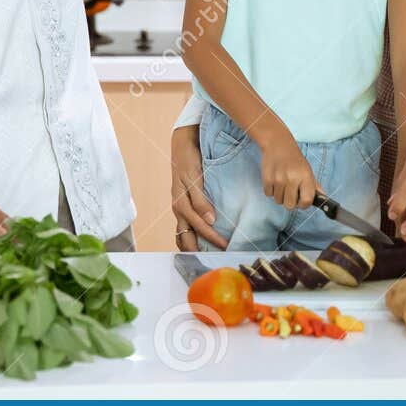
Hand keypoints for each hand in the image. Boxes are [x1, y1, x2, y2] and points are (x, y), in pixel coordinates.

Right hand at [171, 126, 226, 249]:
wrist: (181, 145)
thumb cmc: (189, 159)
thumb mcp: (194, 178)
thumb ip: (201, 200)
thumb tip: (210, 221)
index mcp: (181, 204)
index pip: (198, 227)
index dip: (213, 238)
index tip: (227, 247)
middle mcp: (178, 209)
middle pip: (185, 238)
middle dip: (198, 251)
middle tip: (215, 260)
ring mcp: (179, 209)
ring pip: (183, 235)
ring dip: (193, 246)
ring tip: (207, 256)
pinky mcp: (182, 206)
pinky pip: (185, 227)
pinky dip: (192, 237)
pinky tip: (201, 242)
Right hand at [258, 133, 319, 209]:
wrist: (278, 144)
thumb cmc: (295, 159)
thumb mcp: (307, 170)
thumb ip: (314, 185)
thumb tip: (322, 199)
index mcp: (305, 177)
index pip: (307, 201)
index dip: (304, 205)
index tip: (301, 201)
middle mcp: (292, 178)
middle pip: (290, 205)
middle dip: (290, 202)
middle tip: (290, 193)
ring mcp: (278, 179)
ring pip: (278, 201)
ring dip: (280, 196)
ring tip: (282, 185)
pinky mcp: (267, 178)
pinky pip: (268, 194)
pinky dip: (271, 191)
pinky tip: (274, 181)